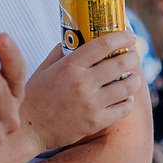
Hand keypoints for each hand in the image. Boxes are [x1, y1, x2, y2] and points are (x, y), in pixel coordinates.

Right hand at [23, 32, 143, 151]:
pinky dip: (128, 101)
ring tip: (133, 77)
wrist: (28, 128)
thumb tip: (80, 36)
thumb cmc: (36, 95)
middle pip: (121, 63)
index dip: (121, 36)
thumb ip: (63, 51)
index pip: (104, 44)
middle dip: (133, 56)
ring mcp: (91, 104)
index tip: (129, 34)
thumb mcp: (45, 67)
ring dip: (134, 79)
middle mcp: (83, 83)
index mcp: (70, 66)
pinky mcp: (96, 122)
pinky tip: (126, 97)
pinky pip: (123, 108)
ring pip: (127, 87)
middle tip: (133, 55)